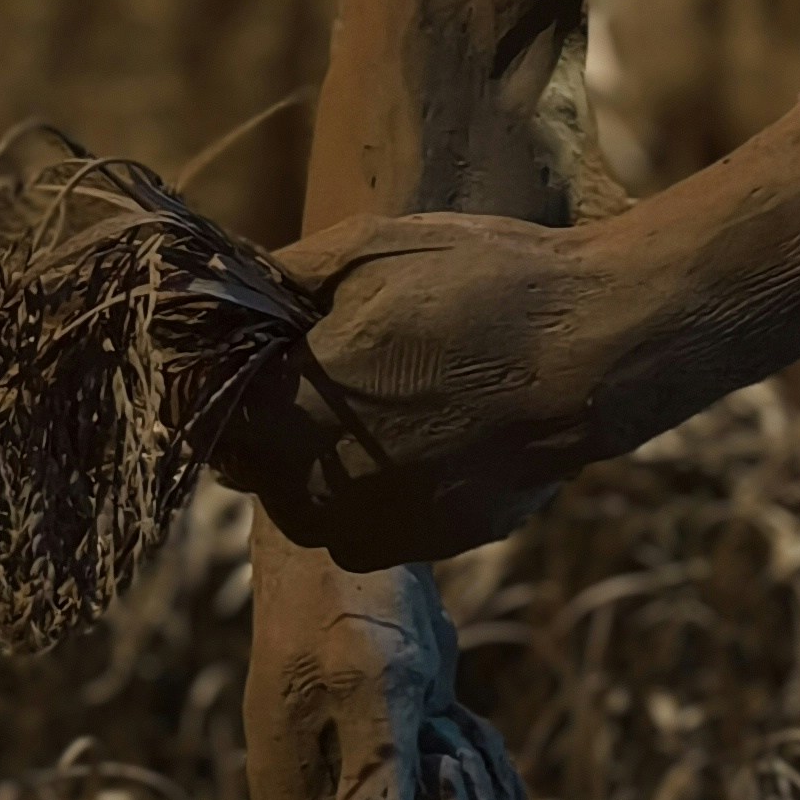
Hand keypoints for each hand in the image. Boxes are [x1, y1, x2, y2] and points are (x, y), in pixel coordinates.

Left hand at [217, 210, 618, 571]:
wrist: (594, 355)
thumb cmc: (478, 288)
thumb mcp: (367, 251)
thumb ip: (280, 277)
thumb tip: (228, 287)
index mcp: (282, 422)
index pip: (204, 413)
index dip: (226, 372)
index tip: (260, 340)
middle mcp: (312, 498)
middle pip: (256, 461)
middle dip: (276, 413)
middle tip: (331, 355)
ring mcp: (373, 534)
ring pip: (314, 496)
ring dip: (328, 452)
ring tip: (390, 389)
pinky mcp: (429, 548)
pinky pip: (377, 514)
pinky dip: (388, 477)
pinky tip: (434, 421)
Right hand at [245, 531, 524, 799]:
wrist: (348, 543)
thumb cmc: (344, 606)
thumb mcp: (371, 687)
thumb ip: (373, 784)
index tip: (433, 763)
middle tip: (433, 727)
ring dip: (473, 772)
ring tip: (434, 713)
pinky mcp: (406, 776)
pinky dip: (480, 757)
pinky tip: (450, 714)